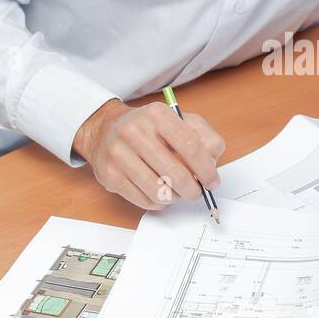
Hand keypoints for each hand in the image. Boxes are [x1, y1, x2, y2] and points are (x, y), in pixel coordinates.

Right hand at [73, 99, 223, 211]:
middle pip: (175, 174)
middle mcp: (135, 132)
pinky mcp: (109, 175)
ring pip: (159, 192)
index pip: (190, 146)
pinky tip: (158, 192)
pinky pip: (143, 200)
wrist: (106, 129)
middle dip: (193, 190)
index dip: (206, 169)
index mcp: (157, 115)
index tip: (212, 182)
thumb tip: (211, 164)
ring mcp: (119, 154)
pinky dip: (157, 202)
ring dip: (175, 198)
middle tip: (196, 192)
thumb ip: (205, 138)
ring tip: (176, 191)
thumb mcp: (181, 122)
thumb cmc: (150, 129)